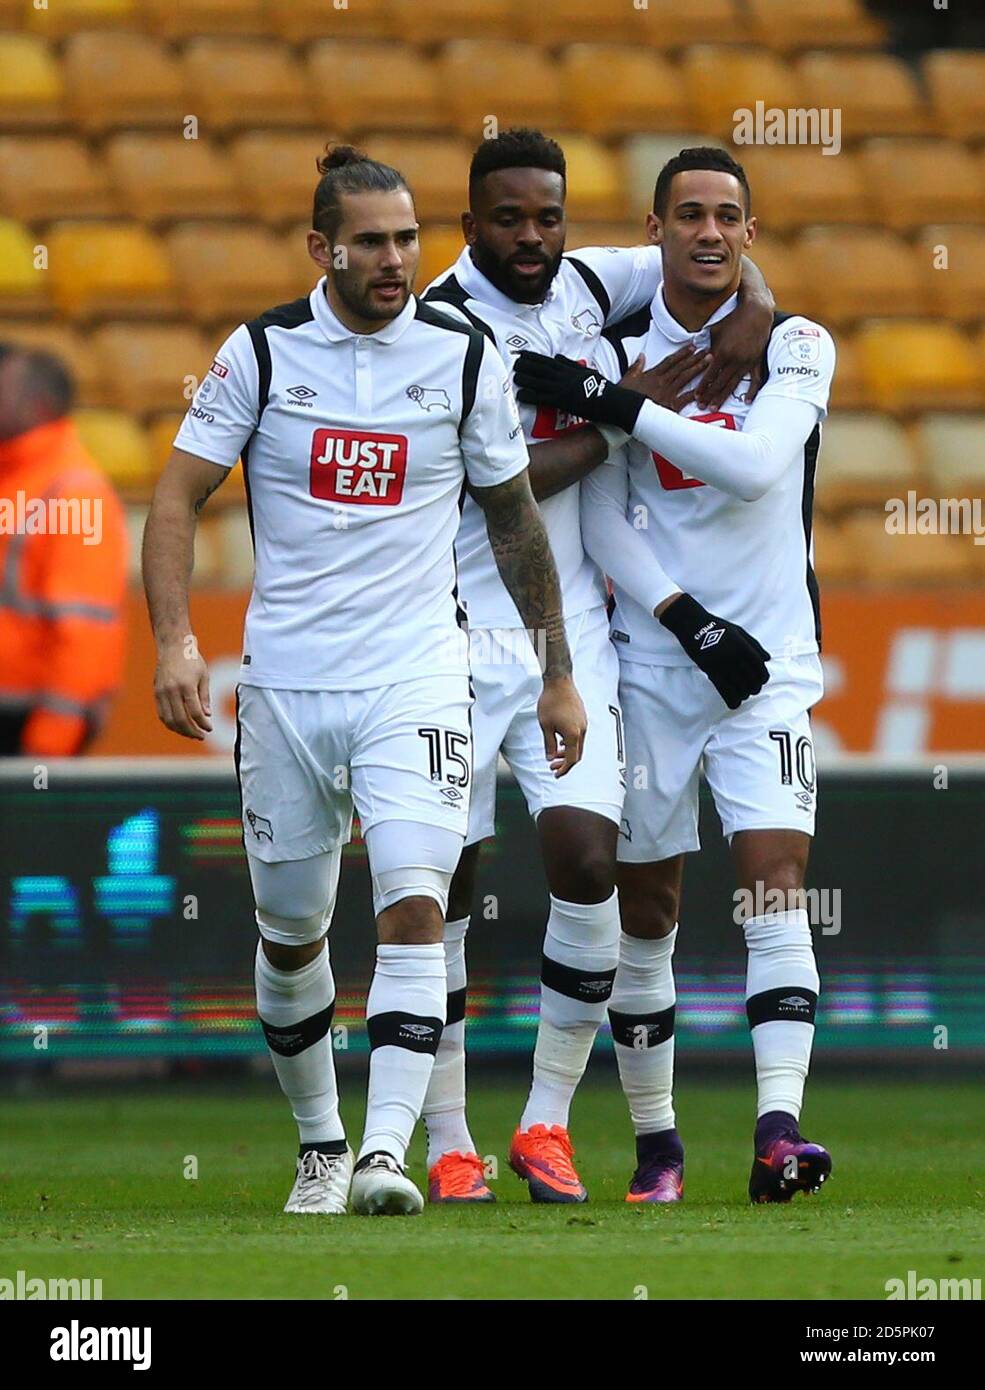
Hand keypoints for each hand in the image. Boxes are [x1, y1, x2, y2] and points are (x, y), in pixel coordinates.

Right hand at [154, 641, 212, 739]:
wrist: (172, 646)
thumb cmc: (191, 660)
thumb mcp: (204, 676)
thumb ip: (204, 697)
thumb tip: (206, 716)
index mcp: (186, 686)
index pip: (195, 712)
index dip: (203, 723)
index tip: (209, 728)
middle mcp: (172, 690)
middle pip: (181, 719)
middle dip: (192, 731)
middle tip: (201, 736)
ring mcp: (162, 692)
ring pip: (169, 720)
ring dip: (180, 730)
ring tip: (191, 733)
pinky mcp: (156, 693)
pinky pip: (162, 713)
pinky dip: (170, 723)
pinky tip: (180, 726)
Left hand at [513, 352, 642, 432]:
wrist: (612, 401)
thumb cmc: (603, 388)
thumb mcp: (588, 372)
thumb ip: (571, 364)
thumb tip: (558, 356)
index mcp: (570, 369)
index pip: (548, 361)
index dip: (534, 357)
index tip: (522, 354)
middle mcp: (565, 377)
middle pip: (541, 369)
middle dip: (526, 365)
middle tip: (514, 362)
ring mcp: (563, 388)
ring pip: (540, 381)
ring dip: (526, 378)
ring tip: (514, 376)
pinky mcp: (563, 401)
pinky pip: (543, 398)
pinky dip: (531, 396)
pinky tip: (521, 395)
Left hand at [537, 674, 586, 776]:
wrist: (559, 682)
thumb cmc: (550, 702)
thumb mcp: (545, 726)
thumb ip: (549, 744)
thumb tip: (550, 758)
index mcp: (573, 735)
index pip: (571, 759)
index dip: (564, 769)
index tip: (555, 774)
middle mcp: (582, 730)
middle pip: (577, 754)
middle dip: (565, 763)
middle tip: (553, 767)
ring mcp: (584, 724)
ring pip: (578, 745)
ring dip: (567, 753)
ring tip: (555, 755)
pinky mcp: (582, 718)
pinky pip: (579, 736)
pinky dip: (570, 743)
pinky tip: (560, 742)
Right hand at [622, 346, 710, 412]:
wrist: (625, 411)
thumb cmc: (624, 397)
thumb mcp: (627, 378)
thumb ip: (636, 367)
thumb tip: (641, 356)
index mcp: (653, 375)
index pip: (670, 361)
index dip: (682, 353)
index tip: (691, 347)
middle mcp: (662, 381)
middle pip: (681, 367)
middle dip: (695, 358)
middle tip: (707, 350)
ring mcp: (667, 393)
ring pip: (685, 378)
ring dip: (698, 368)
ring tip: (709, 361)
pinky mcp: (670, 406)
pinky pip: (685, 398)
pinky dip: (695, 393)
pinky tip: (704, 388)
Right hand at [658, 593, 770, 708]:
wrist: (695, 627)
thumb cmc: (718, 627)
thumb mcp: (739, 631)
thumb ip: (755, 645)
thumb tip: (767, 659)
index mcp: (743, 647)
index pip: (759, 668)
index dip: (764, 677)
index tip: (763, 681)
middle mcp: (735, 658)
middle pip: (751, 680)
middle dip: (755, 687)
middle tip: (753, 688)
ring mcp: (722, 666)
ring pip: (740, 688)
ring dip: (744, 694)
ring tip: (744, 694)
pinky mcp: (711, 672)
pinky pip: (725, 691)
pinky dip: (732, 700)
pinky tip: (735, 703)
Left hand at [697, 302, 771, 410]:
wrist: (755, 313)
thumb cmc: (733, 320)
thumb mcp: (715, 331)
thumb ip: (707, 346)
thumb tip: (698, 357)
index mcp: (722, 352)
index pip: (709, 375)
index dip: (702, 386)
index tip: (696, 396)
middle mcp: (734, 360)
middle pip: (719, 383)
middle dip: (710, 396)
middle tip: (702, 406)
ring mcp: (746, 362)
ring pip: (733, 384)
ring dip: (723, 396)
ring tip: (715, 406)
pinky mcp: (756, 361)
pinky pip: (754, 379)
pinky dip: (751, 391)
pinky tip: (747, 401)